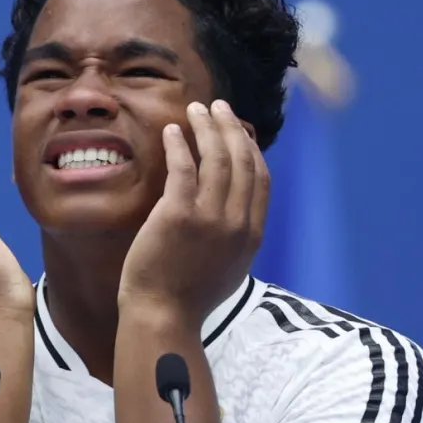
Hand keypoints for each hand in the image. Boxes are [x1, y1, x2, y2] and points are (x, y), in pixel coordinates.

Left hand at [118, 101, 268, 325]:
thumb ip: (235, 237)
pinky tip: (172, 131)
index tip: (239, 131)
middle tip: (218, 106)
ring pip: (216, 158)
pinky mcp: (179, 215)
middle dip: (231, 127)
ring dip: (207, 127)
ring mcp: (210, 218)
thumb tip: (235, 213)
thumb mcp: (228, 268)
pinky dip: (180, 144)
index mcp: (252, 235)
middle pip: (242, 160)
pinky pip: (183, 167)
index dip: (251, 149)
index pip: (260, 179)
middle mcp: (237, 222)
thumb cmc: (187, 297)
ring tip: (196, 108)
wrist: (163, 316)